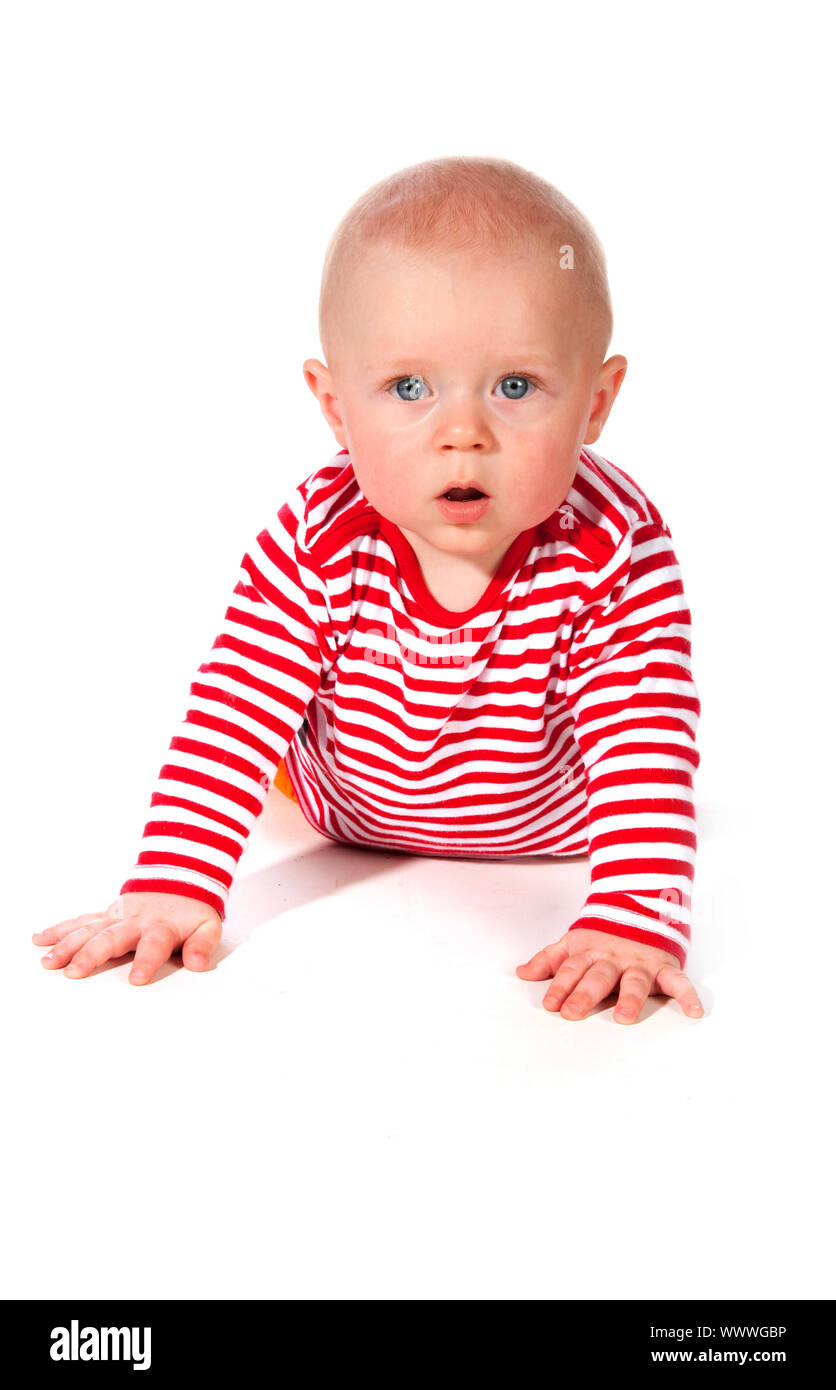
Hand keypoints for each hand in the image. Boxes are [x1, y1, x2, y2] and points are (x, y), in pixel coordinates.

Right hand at [32, 892, 222, 985]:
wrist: (180, 877)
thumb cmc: (192, 910)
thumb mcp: (207, 926)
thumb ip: (202, 945)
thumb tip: (197, 964)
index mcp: (162, 926)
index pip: (154, 945)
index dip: (146, 961)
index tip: (137, 980)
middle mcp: (135, 920)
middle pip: (111, 938)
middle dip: (92, 955)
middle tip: (75, 972)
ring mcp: (117, 916)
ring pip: (89, 930)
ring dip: (67, 945)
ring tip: (49, 962)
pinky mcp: (106, 914)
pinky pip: (81, 921)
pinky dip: (59, 929)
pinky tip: (40, 940)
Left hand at [516, 926, 703, 1023]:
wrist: (640, 902)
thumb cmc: (603, 933)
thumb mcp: (573, 941)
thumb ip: (549, 959)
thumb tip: (522, 973)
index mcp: (590, 952)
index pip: (571, 969)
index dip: (559, 986)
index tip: (550, 1004)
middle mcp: (614, 958)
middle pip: (598, 976)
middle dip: (584, 994)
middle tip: (572, 1012)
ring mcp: (640, 962)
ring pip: (635, 981)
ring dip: (630, 998)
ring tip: (623, 1017)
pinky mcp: (664, 965)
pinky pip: (678, 981)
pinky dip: (688, 995)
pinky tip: (694, 1012)